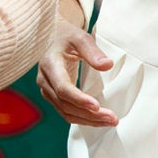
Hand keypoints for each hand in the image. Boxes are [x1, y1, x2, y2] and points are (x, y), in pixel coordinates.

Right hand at [36, 10, 118, 127]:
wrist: (54, 38)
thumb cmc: (67, 36)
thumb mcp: (80, 37)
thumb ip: (92, 51)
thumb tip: (107, 65)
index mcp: (50, 64)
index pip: (62, 87)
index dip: (79, 99)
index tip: (97, 106)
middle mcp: (44, 80)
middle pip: (66, 104)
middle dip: (89, 114)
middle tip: (112, 118)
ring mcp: (47, 90)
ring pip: (66, 112)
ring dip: (89, 120)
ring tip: (111, 120)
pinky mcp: (53, 96)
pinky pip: (67, 112)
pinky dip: (83, 118)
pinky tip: (99, 119)